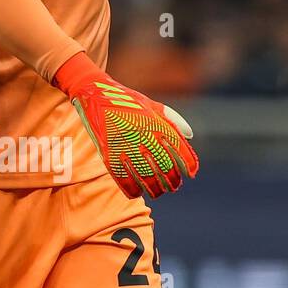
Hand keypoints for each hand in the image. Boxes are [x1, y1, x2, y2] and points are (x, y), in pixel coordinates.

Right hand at [55, 51, 198, 199]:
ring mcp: (126, 146)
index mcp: (157, 124)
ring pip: (146, 177)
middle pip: (165, 167)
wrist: (96, 94)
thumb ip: (173, 120)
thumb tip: (190, 136)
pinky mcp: (110, 153)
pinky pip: (123, 178)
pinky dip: (131, 189)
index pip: (180, 150)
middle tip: (173, 187)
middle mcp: (144, 136)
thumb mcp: (153, 105)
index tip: (191, 174)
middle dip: (172, 181)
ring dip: (154, 189)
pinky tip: (136, 193)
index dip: (189, 165)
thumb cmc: (128, 101)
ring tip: (157, 193)